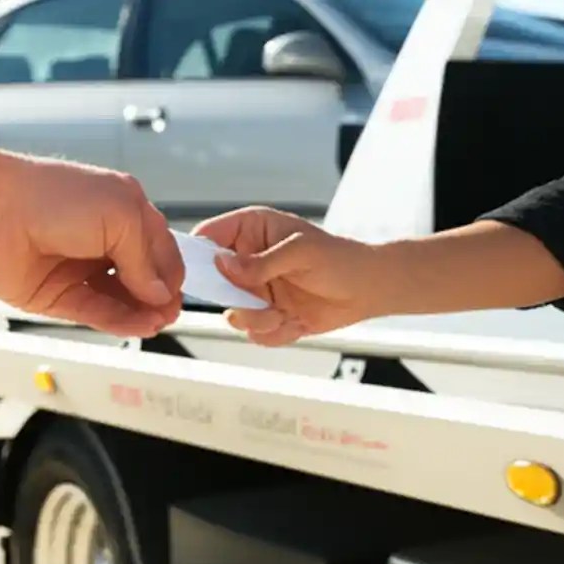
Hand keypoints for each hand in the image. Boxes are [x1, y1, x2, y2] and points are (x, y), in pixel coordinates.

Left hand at [0, 153, 183, 337]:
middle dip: (158, 296)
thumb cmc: (52, 198)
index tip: (179, 294)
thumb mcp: (120, 217)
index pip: (158, 248)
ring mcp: (79, 267)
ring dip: (140, 311)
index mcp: (121, 209)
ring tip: (156, 323)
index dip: (171, 272)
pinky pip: (95, 311)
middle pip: (141, 276)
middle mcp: (101, 238)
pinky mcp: (58, 294)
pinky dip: (118, 320)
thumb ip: (144, 259)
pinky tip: (136, 325)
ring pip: (120, 297)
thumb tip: (161, 293)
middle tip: (170, 314)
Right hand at [193, 207, 390, 345]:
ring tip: (281, 315)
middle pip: (212, 282)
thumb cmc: (340, 259)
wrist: (368, 289)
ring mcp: (256, 290)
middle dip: (233, 298)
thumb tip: (223, 265)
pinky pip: (253, 332)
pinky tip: (293, 323)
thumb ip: (260, 261)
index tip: (199, 275)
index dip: (196, 254)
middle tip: (253, 301)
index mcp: (251, 230)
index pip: (208, 236)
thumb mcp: (300, 252)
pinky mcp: (267, 316)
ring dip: (255, 320)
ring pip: (232, 313)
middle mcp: (248, 261)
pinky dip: (272, 333)